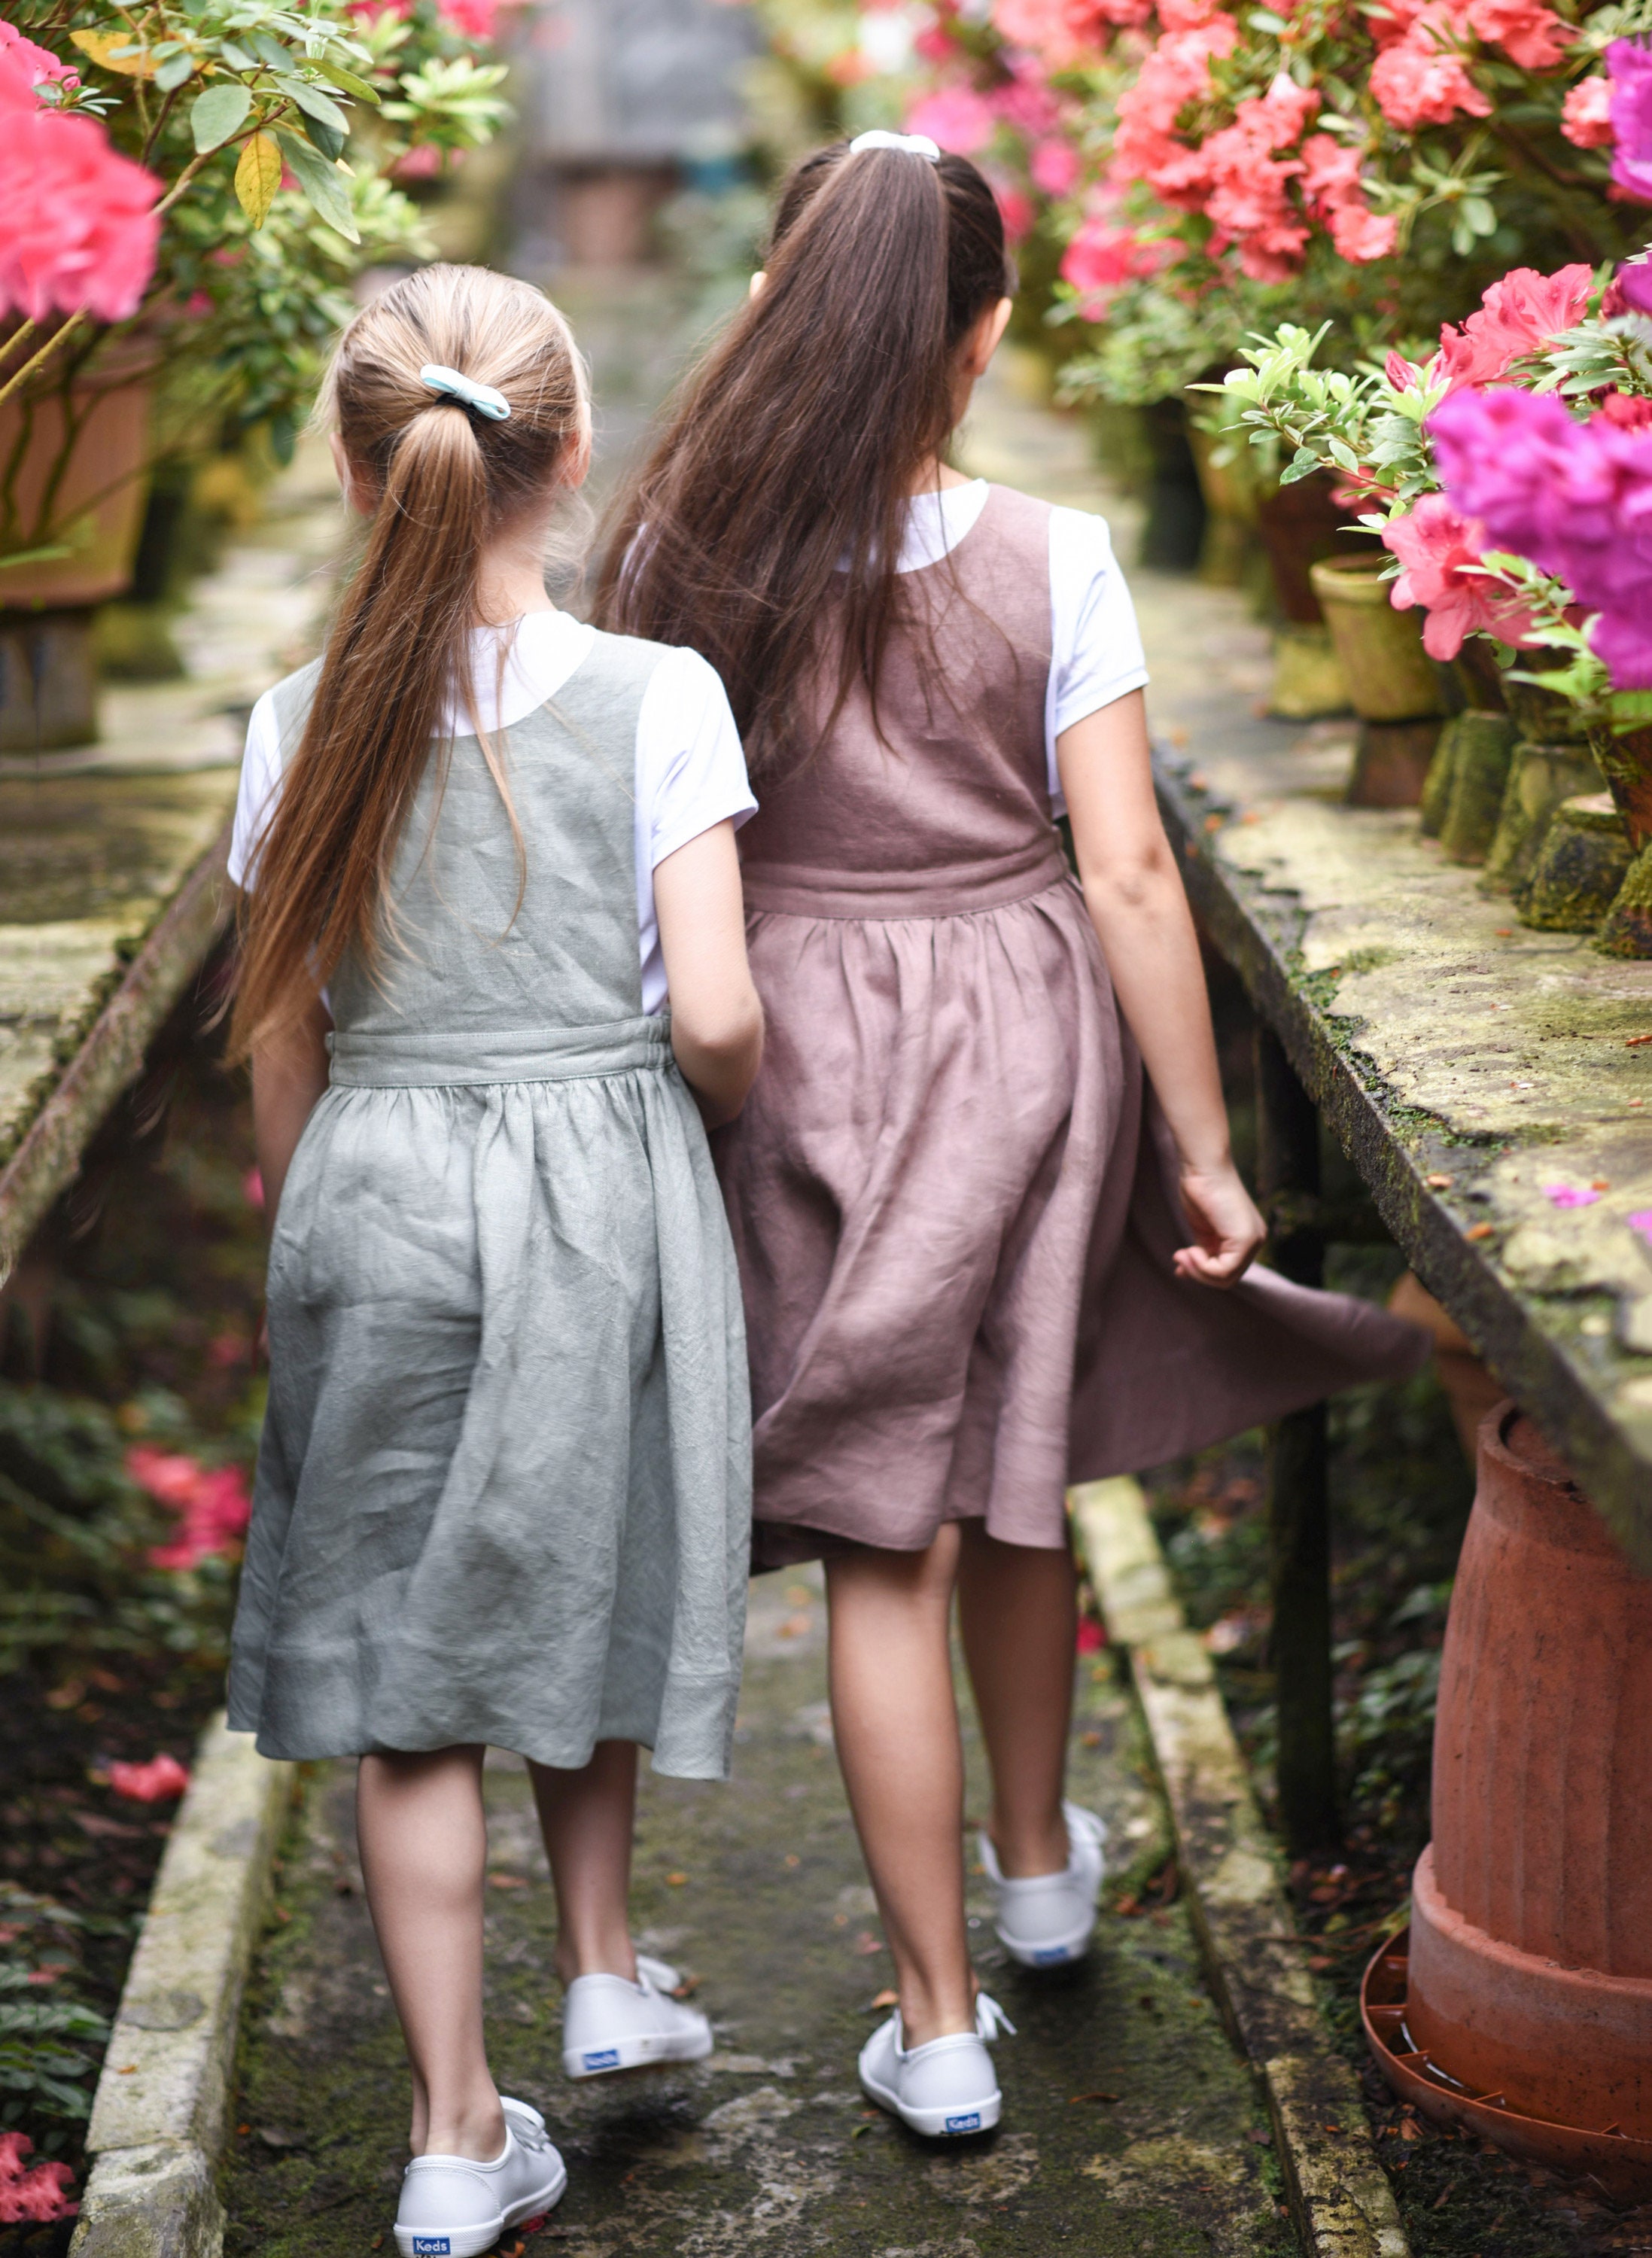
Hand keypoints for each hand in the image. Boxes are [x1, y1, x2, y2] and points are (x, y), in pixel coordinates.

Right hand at [1173, 1162, 1265, 1287]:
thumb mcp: (1202, 1229)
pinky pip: (1223, 1271)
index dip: (1201, 1272)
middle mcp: (1255, 1241)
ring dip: (1199, 1272)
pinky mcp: (1246, 1240)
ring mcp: (1253, 1241)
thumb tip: (1186, 1272)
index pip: (1227, 1271)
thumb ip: (1203, 1250)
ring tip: (1183, 1255)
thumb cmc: (1200, 1190)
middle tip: (1179, 1258)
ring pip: (1226, 1279)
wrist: (1203, 1167)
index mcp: (1247, 1238)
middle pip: (1227, 1279)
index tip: (1179, 1261)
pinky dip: (1202, 1267)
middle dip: (1199, 1274)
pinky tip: (1191, 1250)